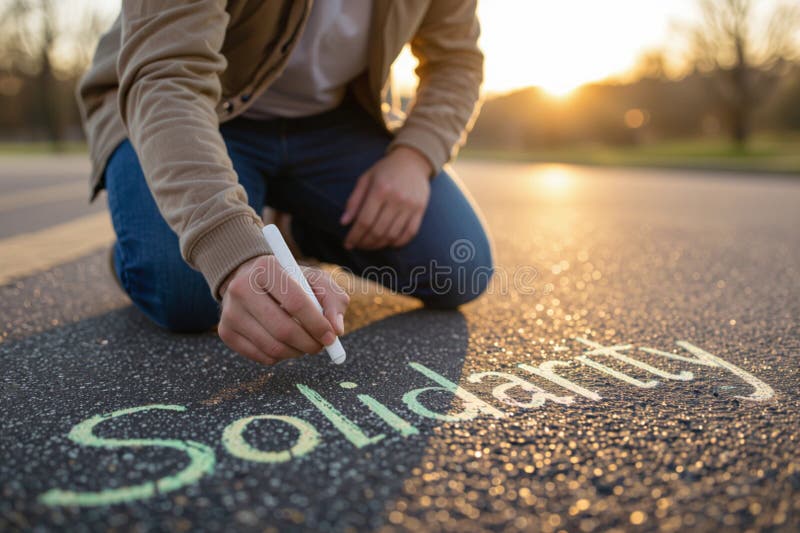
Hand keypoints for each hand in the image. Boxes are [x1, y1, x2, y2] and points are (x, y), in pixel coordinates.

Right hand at [217, 255, 348, 364]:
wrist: (250, 280)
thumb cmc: (291, 281)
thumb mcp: (316, 280)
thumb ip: (333, 300)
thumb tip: (336, 329)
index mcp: (266, 268)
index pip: (296, 302)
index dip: (317, 324)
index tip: (331, 337)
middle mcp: (242, 288)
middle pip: (283, 329)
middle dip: (309, 344)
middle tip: (321, 346)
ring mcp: (230, 312)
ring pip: (272, 347)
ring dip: (297, 352)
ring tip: (306, 344)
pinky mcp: (225, 332)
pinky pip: (261, 356)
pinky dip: (281, 356)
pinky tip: (286, 344)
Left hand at [340, 145, 432, 249]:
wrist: (412, 161)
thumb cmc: (384, 170)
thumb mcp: (365, 179)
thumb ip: (354, 201)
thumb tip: (344, 223)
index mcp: (380, 189)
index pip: (364, 221)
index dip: (354, 236)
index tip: (348, 244)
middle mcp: (397, 198)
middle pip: (378, 231)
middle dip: (365, 243)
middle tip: (358, 245)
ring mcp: (410, 205)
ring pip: (393, 235)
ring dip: (379, 245)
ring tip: (370, 245)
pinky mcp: (421, 210)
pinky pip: (409, 233)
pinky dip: (398, 242)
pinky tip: (388, 242)